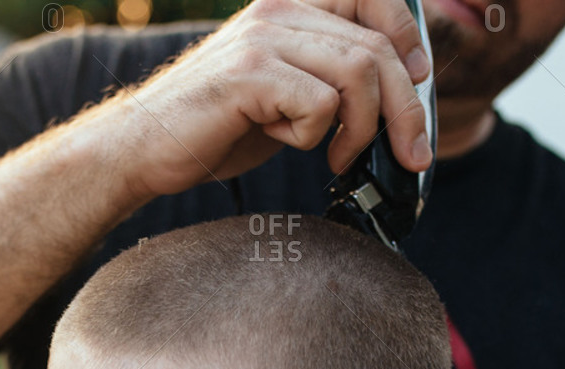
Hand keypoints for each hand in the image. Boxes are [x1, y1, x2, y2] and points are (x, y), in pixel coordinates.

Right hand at [95, 0, 431, 205]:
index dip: (408, 36)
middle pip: (376, 47)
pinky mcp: (250, 75)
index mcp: (290, 5)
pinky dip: (315, 135)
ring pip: (358, 72)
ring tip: (341, 157)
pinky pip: (319, 104)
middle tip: (409, 154)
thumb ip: (328, 78)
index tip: (420, 80)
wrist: (144, 146)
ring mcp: (263, 39)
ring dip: (364, 127)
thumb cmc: (215, 125)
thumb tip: (396, 98)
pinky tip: (289, 143)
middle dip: (405, 109)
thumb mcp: (283, 91)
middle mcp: (279, 10)